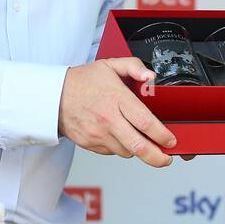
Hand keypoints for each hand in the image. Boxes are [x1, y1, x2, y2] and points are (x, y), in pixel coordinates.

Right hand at [58, 58, 176, 167]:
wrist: (53, 96)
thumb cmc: (83, 81)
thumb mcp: (110, 65)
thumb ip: (133, 66)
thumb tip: (150, 76)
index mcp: (116, 98)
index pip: (145, 121)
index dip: (162, 134)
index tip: (171, 139)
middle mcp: (108, 119)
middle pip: (138, 146)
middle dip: (157, 157)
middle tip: (166, 158)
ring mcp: (98, 134)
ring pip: (127, 152)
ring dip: (137, 150)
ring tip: (143, 142)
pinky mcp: (90, 144)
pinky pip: (112, 152)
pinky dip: (120, 148)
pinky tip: (121, 136)